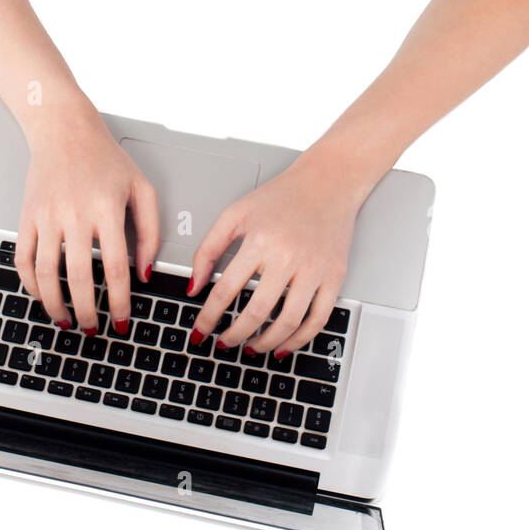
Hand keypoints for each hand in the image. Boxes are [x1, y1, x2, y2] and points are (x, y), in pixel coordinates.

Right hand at [14, 97, 159, 334]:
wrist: (64, 129)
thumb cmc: (105, 158)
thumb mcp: (141, 188)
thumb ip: (150, 231)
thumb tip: (144, 272)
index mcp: (107, 209)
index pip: (115, 269)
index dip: (118, 302)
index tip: (121, 321)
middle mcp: (74, 214)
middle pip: (78, 278)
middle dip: (87, 312)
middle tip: (94, 330)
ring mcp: (47, 216)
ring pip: (45, 273)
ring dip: (55, 305)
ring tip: (66, 321)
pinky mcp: (28, 216)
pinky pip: (23, 258)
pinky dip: (30, 283)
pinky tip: (42, 296)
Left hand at [186, 147, 368, 356]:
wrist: (328, 182)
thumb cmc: (281, 196)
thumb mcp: (235, 213)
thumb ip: (208, 248)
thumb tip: (194, 286)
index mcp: (259, 241)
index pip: (226, 291)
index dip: (208, 317)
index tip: (199, 332)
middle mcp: (288, 257)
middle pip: (256, 312)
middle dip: (234, 336)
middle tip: (224, 344)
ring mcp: (314, 269)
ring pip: (288, 322)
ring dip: (266, 343)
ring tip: (251, 348)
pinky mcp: (334, 276)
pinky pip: (318, 319)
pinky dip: (300, 339)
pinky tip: (284, 345)